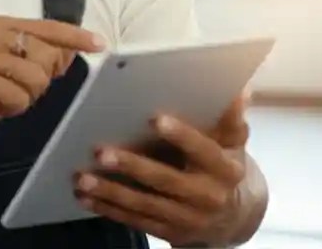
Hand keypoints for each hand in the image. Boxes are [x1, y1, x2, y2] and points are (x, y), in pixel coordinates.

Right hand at [0, 17, 106, 142]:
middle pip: (46, 55)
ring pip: (36, 78)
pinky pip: (19, 96)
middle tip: (21, 86)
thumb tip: (73, 50)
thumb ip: (44, 54)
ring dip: (29, 95)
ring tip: (9, 95)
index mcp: (4, 26)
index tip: (101, 44)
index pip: (49, 27)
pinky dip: (15, 107)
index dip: (76, 36)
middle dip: (43, 79)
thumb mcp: (19, 66)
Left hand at [74, 92, 251, 245]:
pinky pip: (136, 221)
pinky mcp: (170, 233)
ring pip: (145, 204)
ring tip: (82, 178)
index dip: (182, 135)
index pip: (204, 151)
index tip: (156, 119)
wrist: (234, 214)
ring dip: (111, 192)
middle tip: (99, 152)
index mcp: (225, 169)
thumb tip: (238, 89)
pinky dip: (109, 209)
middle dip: (132, 166)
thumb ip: (229, 117)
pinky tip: (85, 197)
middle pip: (166, 180)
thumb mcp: (232, 142)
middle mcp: (208, 196)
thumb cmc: (223, 164)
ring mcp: (189, 218)